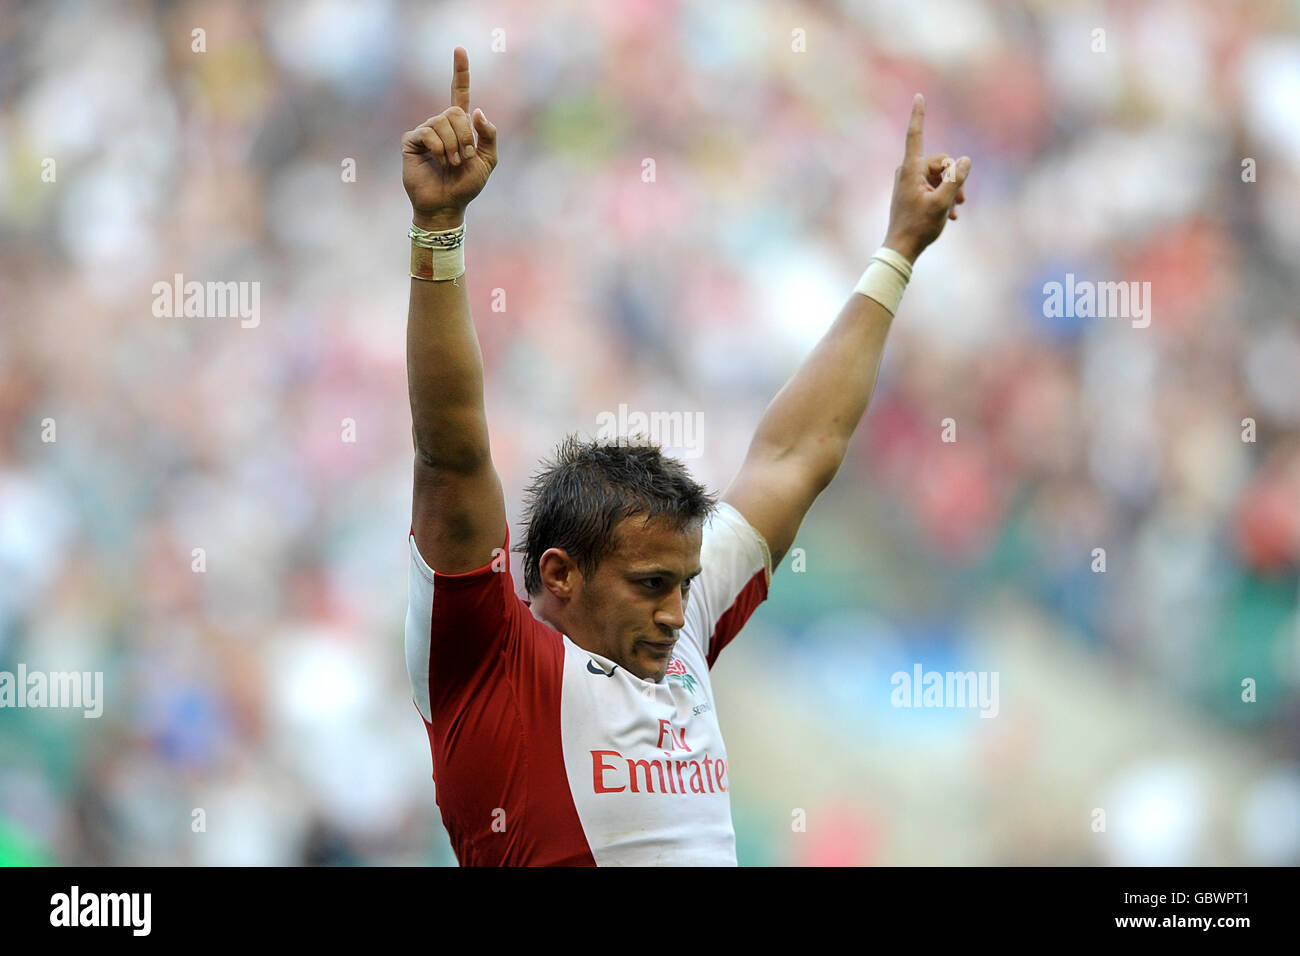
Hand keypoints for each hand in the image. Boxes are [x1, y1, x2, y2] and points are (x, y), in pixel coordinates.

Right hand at [401, 47, 498, 229]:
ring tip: (451, 164)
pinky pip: (428, 133)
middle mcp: (441, 124)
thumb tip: (477, 111)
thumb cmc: (466, 185)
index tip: (459, 49)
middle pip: (455, 111)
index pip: (459, 93)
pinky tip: (438, 161)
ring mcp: (425, 131)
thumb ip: (489, 135)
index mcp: (459, 126)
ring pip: (442, 122)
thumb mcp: (488, 160)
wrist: (447, 205)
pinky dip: (439, 149)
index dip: (460, 72)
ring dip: (453, 147)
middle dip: (465, 137)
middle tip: (464, 158)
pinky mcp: (411, 141)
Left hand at [882, 94, 969, 263]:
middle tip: (961, 201)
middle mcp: (907, 171)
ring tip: (954, 211)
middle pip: (940, 161)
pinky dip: (943, 197)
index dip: (919, 115)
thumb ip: (956, 179)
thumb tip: (966, 160)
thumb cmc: (919, 227)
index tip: (918, 95)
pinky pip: (933, 185)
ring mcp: (909, 181)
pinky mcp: (912, 191)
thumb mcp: (943, 203)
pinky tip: (950, 216)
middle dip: (954, 178)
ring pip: (939, 175)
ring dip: (950, 191)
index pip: (915, 135)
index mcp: (911, 169)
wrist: (901, 248)